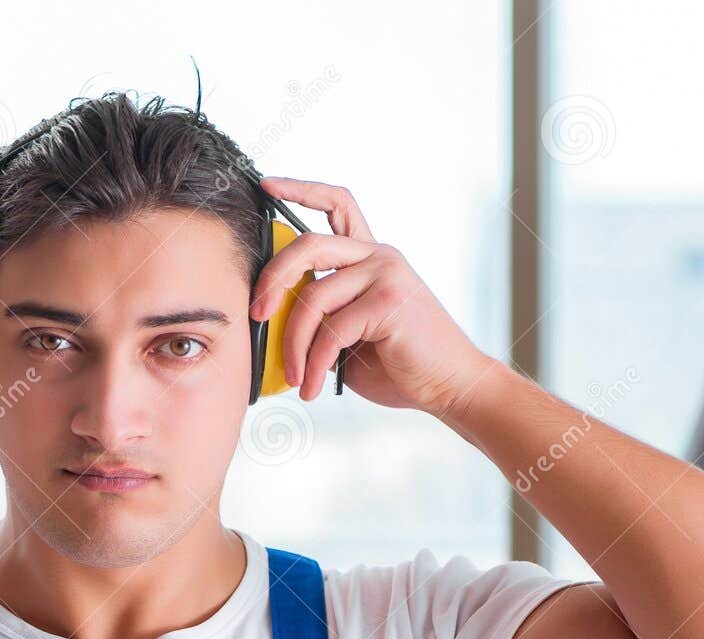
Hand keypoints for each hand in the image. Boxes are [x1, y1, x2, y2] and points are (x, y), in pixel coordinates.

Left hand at [249, 176, 494, 414]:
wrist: (447, 385)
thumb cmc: (396, 363)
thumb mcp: (347, 335)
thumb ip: (320, 315)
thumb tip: (269, 319)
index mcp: (368, 257)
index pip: (336, 204)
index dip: (300, 190)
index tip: (267, 187)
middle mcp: (378, 256)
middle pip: (309, 245)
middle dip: (273, 279)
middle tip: (256, 314)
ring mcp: (386, 274)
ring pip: (314, 297)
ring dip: (294, 346)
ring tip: (297, 378)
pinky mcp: (389, 300)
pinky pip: (332, 330)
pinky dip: (314, 364)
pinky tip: (312, 386)